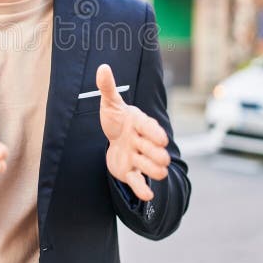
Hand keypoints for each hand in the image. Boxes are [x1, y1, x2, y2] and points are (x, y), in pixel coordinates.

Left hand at [96, 64, 169, 200]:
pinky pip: (139, 182)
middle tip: (158, 156)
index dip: (155, 133)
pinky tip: (148, 195)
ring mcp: (138, 158)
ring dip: (154, 170)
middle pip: (154, 151)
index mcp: (140, 124)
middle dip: (157, 154)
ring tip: (158, 173)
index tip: (160, 138)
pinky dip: (143, 188)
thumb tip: (103, 67)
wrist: (114, 138)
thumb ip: (108, 87)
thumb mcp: (110, 103)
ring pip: (151, 167)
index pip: (150, 128)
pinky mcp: (131, 172)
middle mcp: (142, 142)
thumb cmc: (116, 119)